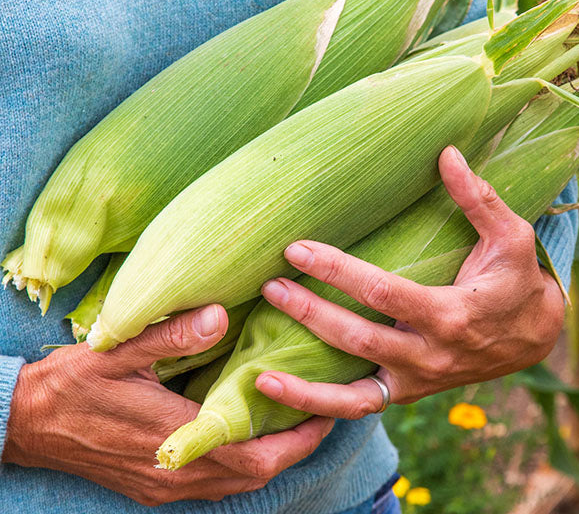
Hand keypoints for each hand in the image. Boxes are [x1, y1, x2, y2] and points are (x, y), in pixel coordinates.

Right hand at [3, 305, 333, 505]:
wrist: (26, 423)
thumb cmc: (73, 383)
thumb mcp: (118, 350)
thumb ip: (169, 333)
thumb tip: (218, 315)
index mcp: (172, 435)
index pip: (252, 453)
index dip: (296, 437)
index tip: (325, 408)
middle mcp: (174, 470)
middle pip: (253, 474)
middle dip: (295, 447)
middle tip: (323, 411)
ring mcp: (164, 484)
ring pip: (235, 484)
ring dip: (271, 457)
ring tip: (296, 419)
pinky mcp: (153, 486)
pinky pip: (212, 484)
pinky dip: (241, 464)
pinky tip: (249, 434)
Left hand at [256, 145, 564, 417]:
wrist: (535, 336)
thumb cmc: (518, 278)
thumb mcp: (511, 235)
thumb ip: (478, 197)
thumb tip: (448, 152)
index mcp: (451, 313)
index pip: (382, 292)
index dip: (337, 271)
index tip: (297, 250)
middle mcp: (430, 355)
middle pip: (357, 338)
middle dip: (309, 313)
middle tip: (270, 286)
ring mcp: (416, 381)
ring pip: (351, 394)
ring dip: (304, 383)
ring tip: (260, 369)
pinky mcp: (407, 393)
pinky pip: (358, 409)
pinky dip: (319, 410)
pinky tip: (285, 397)